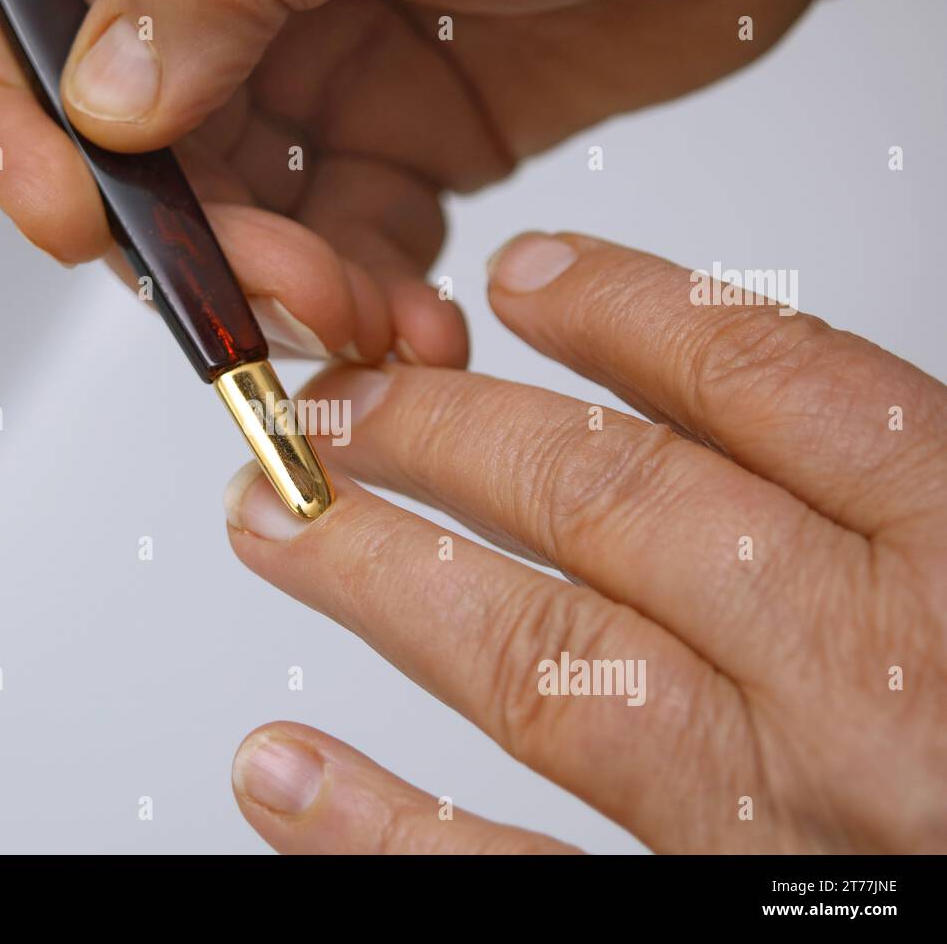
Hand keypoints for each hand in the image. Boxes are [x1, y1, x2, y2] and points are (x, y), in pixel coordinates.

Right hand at [0, 0, 818, 365]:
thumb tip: (97, 98)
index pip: (32, 19)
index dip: (20, 127)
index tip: (66, 223)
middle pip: (152, 155)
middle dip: (210, 250)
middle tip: (281, 295)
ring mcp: (327, 65)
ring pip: (257, 220)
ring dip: (300, 296)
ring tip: (370, 324)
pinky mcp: (415, 131)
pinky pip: (360, 243)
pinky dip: (378, 302)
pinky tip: (417, 327)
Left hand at [223, 231, 946, 852]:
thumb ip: (906, 488)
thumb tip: (750, 403)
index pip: (772, 388)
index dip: (630, 314)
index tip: (527, 278)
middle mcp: (871, 690)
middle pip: (614, 510)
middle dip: (446, 435)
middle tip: (337, 403)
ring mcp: (778, 823)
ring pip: (540, 667)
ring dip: (380, 580)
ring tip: (273, 520)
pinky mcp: (712, 933)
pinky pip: (518, 880)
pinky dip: (381, 828)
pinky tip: (283, 769)